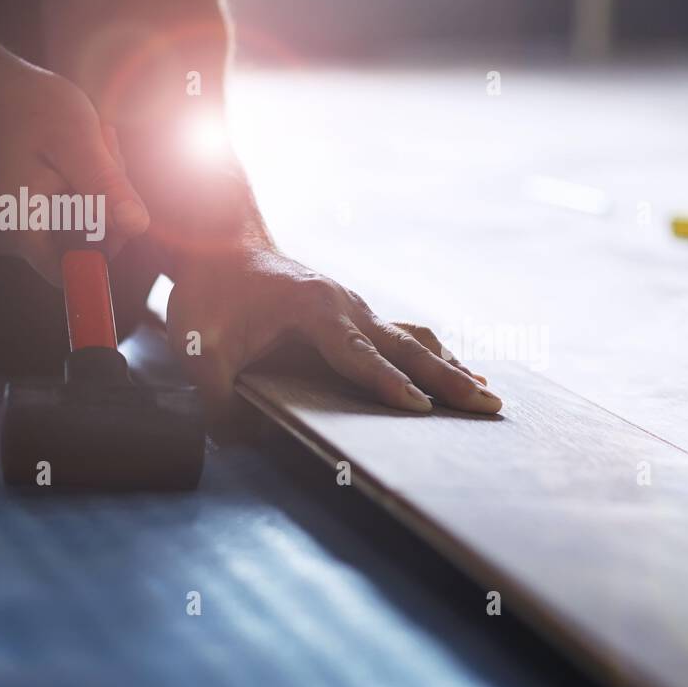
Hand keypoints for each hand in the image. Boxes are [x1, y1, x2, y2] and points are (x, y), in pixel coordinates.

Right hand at [0, 42, 149, 283]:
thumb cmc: (22, 105)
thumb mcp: (74, 140)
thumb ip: (105, 185)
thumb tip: (137, 227)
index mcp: (21, 233)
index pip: (85, 268)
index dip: (110, 236)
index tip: (105, 189)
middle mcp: (12, 240)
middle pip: (87, 242)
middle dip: (105, 199)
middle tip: (99, 150)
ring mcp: (14, 227)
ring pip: (81, 223)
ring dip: (97, 186)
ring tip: (85, 144)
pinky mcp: (20, 213)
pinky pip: (67, 210)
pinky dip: (81, 182)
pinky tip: (74, 150)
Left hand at [166, 236, 500, 419]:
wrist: (222, 243)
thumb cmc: (212, 293)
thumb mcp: (200, 345)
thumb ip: (218, 396)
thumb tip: (238, 442)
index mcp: (314, 310)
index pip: (358, 355)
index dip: (388, 383)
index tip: (419, 407)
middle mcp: (348, 306)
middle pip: (407, 346)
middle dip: (447, 378)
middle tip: (486, 404)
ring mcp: (358, 308)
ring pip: (415, 339)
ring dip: (450, 367)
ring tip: (487, 395)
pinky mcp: (358, 315)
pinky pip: (406, 335)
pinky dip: (436, 356)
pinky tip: (460, 373)